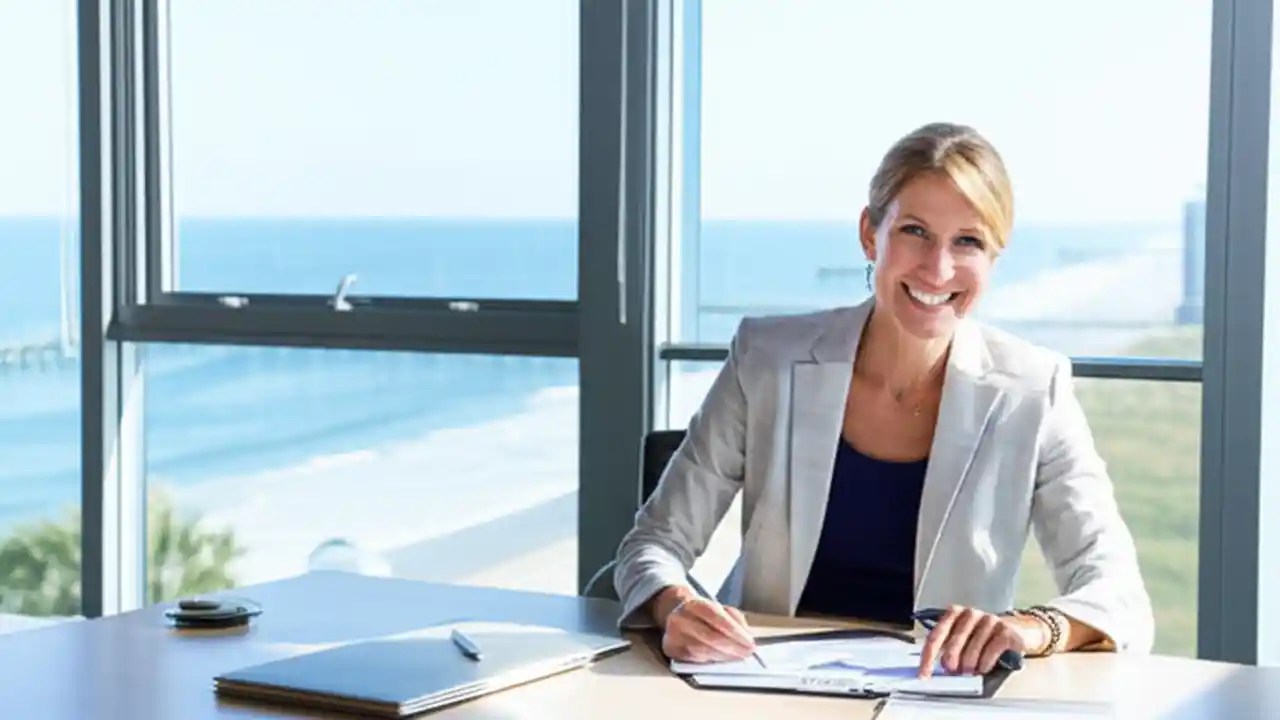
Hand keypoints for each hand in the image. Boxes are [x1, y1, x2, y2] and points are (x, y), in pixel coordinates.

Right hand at [656, 590, 756, 662]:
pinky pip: (693, 659)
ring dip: (723, 657)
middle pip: (710, 636)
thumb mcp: (719, 609)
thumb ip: (734, 620)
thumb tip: (747, 637)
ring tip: (737, 659)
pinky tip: (721, 661)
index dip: (735, 632)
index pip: (717, 617)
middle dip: (732, 648)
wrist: (675, 614)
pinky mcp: (670, 649)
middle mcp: (681, 618)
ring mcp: (673, 634)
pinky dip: (710, 661)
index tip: (750, 643)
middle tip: (747, 654)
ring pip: (702, 650)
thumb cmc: (703, 615)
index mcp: (695, 604)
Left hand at [917, 605, 1037, 677]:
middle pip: (953, 644)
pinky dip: (985, 664)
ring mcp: (989, 620)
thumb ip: (950, 649)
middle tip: (954, 673)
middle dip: (951, 664)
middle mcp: (970, 613)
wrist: (1019, 633)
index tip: (923, 674)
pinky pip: (990, 652)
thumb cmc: (986, 638)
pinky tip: (984, 668)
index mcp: (955, 614)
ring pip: (972, 650)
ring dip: (970, 666)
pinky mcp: (1005, 631)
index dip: (928, 657)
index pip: (936, 636)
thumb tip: (937, 669)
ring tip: (971, 671)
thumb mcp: (965, 640)